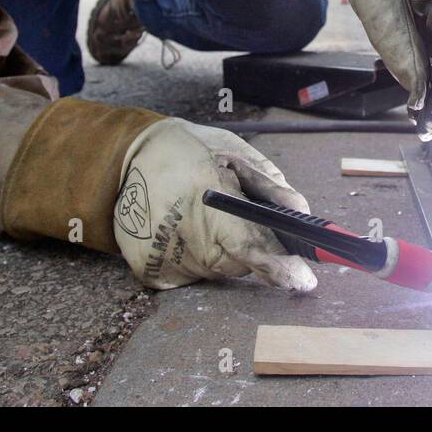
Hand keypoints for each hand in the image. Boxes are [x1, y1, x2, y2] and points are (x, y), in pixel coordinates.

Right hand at [113, 119, 317, 290]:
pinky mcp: (151, 272)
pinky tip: (185, 230)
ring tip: (205, 218)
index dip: (281, 267)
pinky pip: (192, 274)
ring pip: (218, 270)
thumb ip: (271, 186)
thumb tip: (300, 216)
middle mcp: (186, 237)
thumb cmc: (190, 150)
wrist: (128, 156)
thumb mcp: (236, 153)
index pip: (253, 247)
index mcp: (209, 202)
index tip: (304, 281)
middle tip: (236, 220)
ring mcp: (166, 259)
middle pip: (241, 264)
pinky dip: (197, 257)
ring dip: (223, 250)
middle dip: (251, 248)